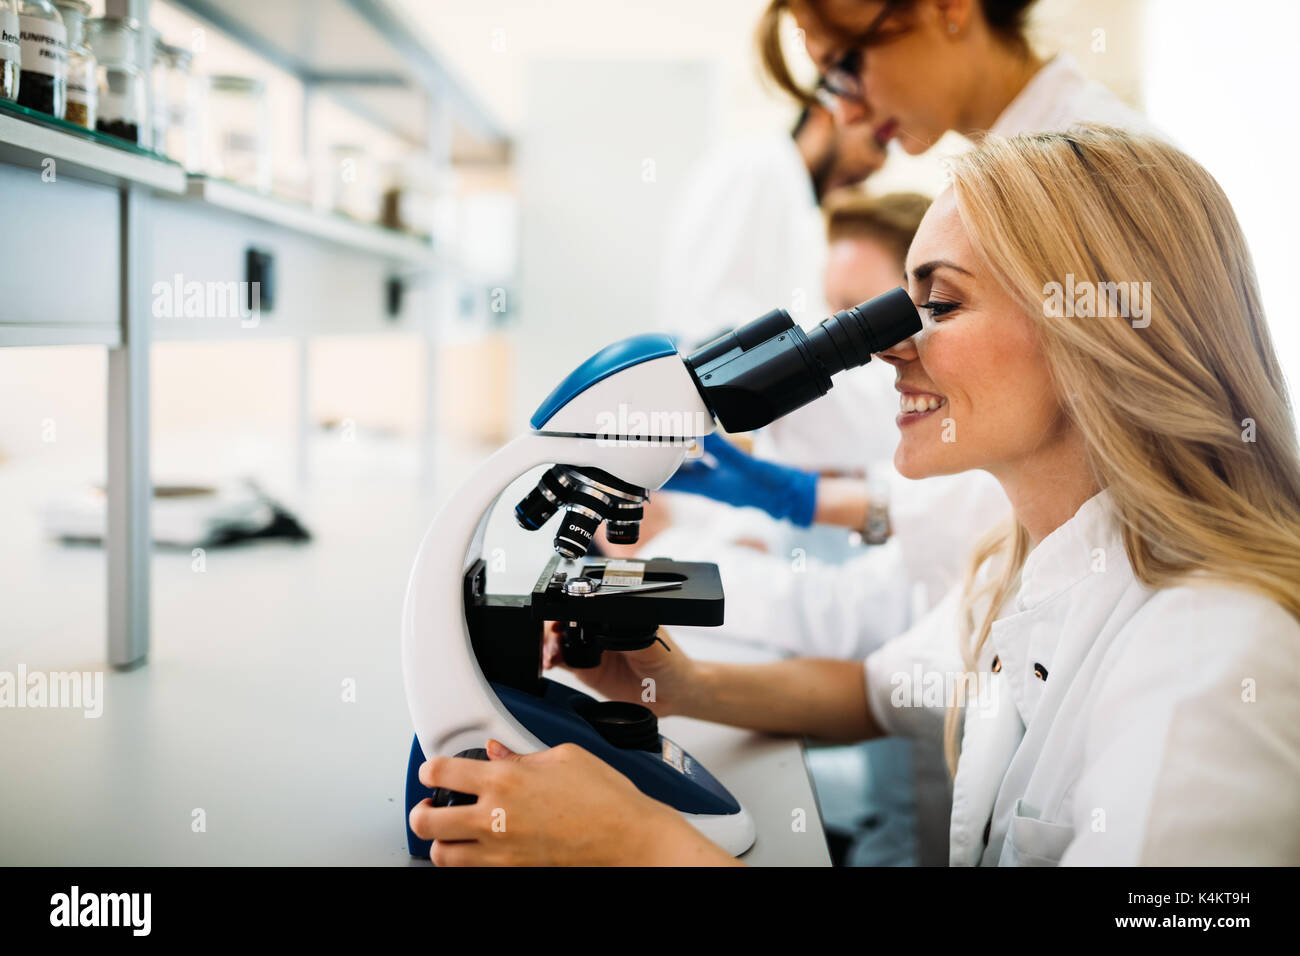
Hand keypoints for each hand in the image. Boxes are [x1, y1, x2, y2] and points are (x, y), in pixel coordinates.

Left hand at [409, 739, 729, 864]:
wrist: (628, 837)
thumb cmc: (605, 798)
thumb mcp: (564, 757)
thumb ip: (522, 755)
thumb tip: (498, 753)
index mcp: (505, 780)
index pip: (442, 773)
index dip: (430, 769)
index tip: (433, 770)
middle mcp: (496, 818)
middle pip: (428, 820)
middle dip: (422, 810)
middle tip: (428, 804)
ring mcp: (502, 852)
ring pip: (443, 855)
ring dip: (440, 841)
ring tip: (447, 832)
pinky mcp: (514, 872)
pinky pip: (472, 872)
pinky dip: (466, 862)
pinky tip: (475, 851)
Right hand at [543, 623, 692, 715]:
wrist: (673, 694)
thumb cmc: (670, 663)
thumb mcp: (653, 644)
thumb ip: (631, 634)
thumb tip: (611, 621)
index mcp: (615, 617)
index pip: (585, 608)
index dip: (569, 610)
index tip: (562, 619)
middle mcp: (601, 631)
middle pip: (567, 621)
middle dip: (553, 626)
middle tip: (553, 638)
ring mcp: (592, 650)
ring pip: (561, 640)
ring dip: (550, 643)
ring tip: (551, 653)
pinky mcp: (587, 670)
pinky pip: (564, 662)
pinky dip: (552, 660)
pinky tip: (551, 662)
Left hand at [663, 432, 817, 525]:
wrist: (790, 497)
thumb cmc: (768, 486)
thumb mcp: (743, 463)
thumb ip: (721, 448)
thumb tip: (699, 430)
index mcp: (708, 487)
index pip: (671, 483)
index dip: (652, 476)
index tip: (637, 466)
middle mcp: (710, 486)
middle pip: (676, 476)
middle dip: (662, 462)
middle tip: (648, 445)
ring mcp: (719, 482)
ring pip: (690, 470)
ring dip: (679, 458)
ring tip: (667, 440)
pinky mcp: (728, 477)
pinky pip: (706, 466)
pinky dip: (698, 455)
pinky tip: (698, 443)